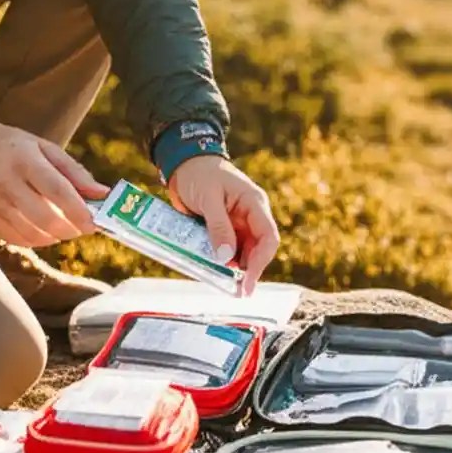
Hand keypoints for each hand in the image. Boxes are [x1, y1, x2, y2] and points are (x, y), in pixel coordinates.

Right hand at [0, 111, 108, 246]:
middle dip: (70, 229)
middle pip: (46, 219)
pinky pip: (15, 239)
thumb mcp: (45, 148)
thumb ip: (74, 172)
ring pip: (32, 235)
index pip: (58, 192)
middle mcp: (7, 184)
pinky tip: (43, 232)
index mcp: (25, 161)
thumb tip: (102, 194)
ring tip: (63, 228)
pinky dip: (35, 240)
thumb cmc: (12, 146)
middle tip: (81, 227)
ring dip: (55, 237)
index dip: (80, 212)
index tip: (94, 222)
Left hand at [169, 156, 279, 295]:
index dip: (260, 263)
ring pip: (242, 253)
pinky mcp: (222, 230)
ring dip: (232, 268)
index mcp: (254, 204)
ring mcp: (236, 224)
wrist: (183, 163)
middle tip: (234, 290)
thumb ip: (219, 227)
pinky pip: (226, 250)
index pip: (268, 238)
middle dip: (247, 270)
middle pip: (257, 250)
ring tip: (221, 283)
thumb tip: (226, 258)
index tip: (247, 283)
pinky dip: (219, 261)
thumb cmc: (199, 173)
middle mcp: (249, 216)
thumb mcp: (209, 199)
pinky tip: (211, 271)